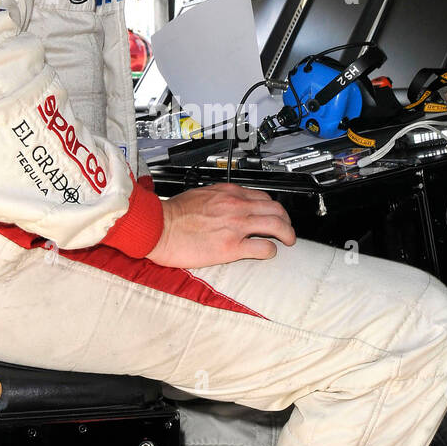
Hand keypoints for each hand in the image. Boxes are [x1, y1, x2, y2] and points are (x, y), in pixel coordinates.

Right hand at [147, 183, 295, 267]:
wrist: (158, 227)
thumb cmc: (171, 214)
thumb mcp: (199, 195)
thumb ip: (217, 198)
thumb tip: (226, 204)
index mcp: (227, 193)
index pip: (262, 196)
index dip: (272, 206)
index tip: (273, 213)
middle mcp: (236, 206)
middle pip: (275, 209)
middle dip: (286, 219)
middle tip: (287, 228)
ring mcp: (236, 226)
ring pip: (276, 225)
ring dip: (287, 234)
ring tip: (288, 241)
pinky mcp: (231, 246)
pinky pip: (263, 247)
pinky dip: (271, 250)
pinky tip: (268, 253)